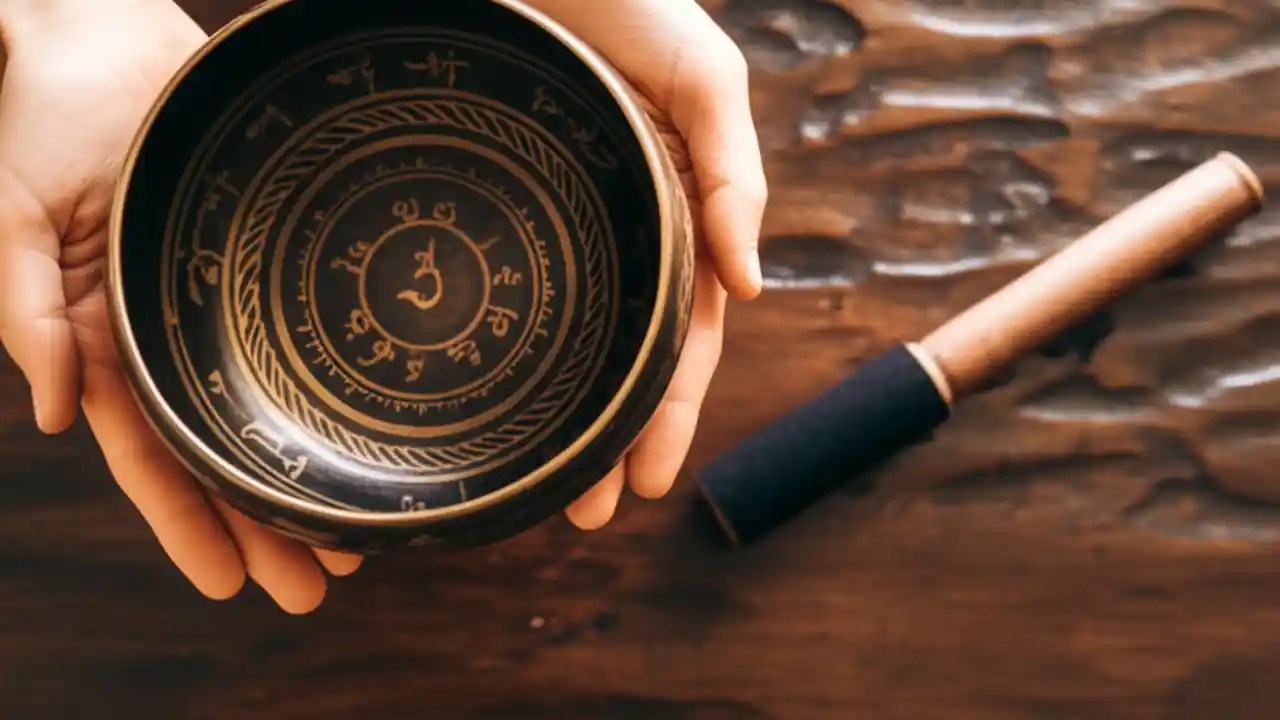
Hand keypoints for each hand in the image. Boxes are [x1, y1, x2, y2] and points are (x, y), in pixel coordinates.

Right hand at [0, 0, 361, 613]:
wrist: (98, 30)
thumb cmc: (38, 112)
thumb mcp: (9, 213)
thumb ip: (24, 308)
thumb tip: (58, 414)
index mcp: (102, 336)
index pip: (149, 452)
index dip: (187, 522)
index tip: (233, 584)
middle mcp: (165, 332)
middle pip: (220, 450)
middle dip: (263, 524)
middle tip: (319, 587)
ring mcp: (216, 300)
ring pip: (267, 406)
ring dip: (304, 475)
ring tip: (354, 541)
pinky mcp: (264, 256)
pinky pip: (301, 330)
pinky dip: (328, 387)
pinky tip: (370, 428)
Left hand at [521, 0, 768, 528]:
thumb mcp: (703, 74)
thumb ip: (733, 174)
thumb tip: (754, 288)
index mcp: (667, 214)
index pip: (679, 334)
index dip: (670, 412)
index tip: (644, 487)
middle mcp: (608, 231)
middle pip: (618, 355)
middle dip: (609, 440)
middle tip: (583, 517)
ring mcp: (545, 222)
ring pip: (558, 336)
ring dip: (555, 416)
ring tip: (535, 492)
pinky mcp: (480, 201)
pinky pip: (490, 286)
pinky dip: (491, 348)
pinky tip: (476, 400)